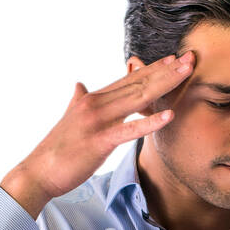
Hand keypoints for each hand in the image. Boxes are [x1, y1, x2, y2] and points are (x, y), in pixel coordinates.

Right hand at [0, 50, 195, 217]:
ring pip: (137, 99)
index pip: (128, 79)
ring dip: (164, 85)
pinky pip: (129, 130)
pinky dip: (150, 122)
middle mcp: (96, 104)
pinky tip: (169, 115)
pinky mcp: (100, 142)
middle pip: (138, 83)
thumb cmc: (58, 148)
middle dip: (166, 71)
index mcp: (93, 98)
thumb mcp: (70, 117)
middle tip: (191, 59)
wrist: (39, 170)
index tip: (173, 59)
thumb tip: (79, 84)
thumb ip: (78, 99)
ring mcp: (98, 121)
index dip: (152, 69)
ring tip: (186, 73)